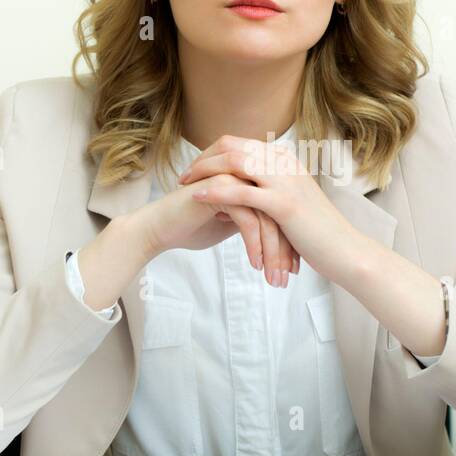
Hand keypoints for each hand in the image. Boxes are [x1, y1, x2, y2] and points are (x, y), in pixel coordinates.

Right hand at [132, 172, 299, 287]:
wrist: (160, 229)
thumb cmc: (194, 227)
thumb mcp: (233, 224)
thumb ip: (255, 220)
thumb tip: (280, 235)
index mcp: (251, 182)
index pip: (281, 211)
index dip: (290, 241)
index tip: (294, 269)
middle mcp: (244, 177)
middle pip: (277, 214)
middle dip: (285, 249)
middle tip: (288, 277)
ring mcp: (232, 180)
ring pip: (266, 218)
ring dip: (272, 253)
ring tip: (273, 278)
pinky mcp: (219, 190)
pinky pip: (248, 219)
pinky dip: (254, 245)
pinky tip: (255, 264)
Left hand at [176, 134, 362, 284]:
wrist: (345, 250)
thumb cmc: (317, 233)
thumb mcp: (290, 202)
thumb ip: (267, 190)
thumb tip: (236, 190)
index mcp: (285, 159)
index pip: (238, 143)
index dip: (211, 153)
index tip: (194, 170)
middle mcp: (284, 162)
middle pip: (231, 146)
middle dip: (202, 159)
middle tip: (183, 177)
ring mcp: (285, 180)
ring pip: (234, 162)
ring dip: (204, 171)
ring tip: (184, 185)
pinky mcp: (283, 203)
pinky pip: (241, 191)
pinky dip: (216, 191)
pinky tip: (198, 198)